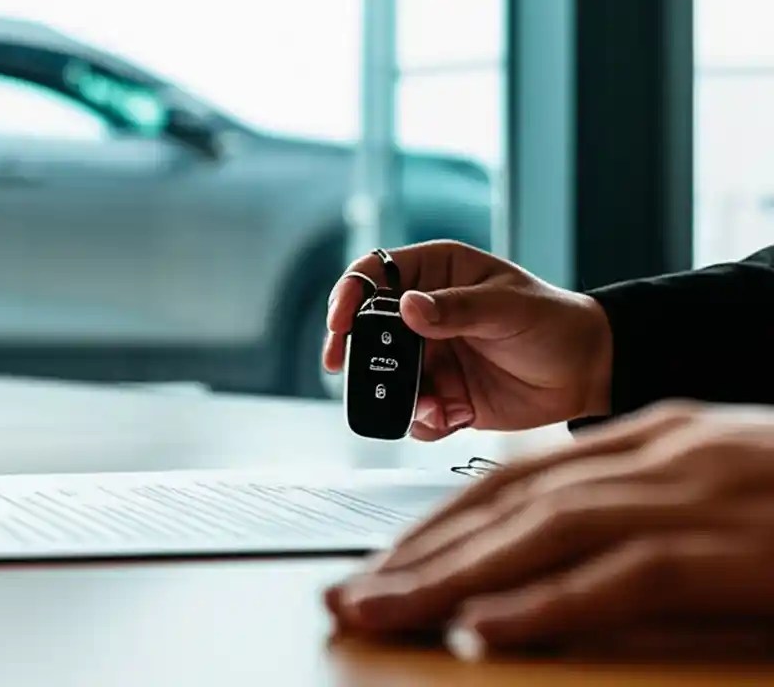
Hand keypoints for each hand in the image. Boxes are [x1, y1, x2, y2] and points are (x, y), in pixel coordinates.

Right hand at [323, 240, 613, 438]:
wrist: (588, 372)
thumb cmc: (554, 322)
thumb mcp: (508, 307)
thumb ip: (457, 308)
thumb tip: (409, 306)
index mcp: (436, 273)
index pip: (374, 275)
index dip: (349, 295)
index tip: (340, 322)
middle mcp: (424, 314)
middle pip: (367, 330)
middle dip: (360, 356)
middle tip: (354, 374)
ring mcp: (429, 356)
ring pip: (385, 377)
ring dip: (396, 395)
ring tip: (429, 405)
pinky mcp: (440, 394)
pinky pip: (412, 411)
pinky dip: (422, 420)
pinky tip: (451, 417)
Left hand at [324, 401, 773, 658]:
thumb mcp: (713, 483)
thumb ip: (635, 502)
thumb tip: (549, 553)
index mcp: (646, 438)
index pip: (511, 481)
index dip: (434, 524)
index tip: (377, 563)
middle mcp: (653, 456)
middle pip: (503, 508)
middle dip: (415, 556)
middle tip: (345, 597)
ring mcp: (689, 496)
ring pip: (537, 538)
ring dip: (448, 582)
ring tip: (379, 615)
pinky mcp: (726, 548)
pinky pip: (618, 582)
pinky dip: (543, 608)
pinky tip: (483, 633)